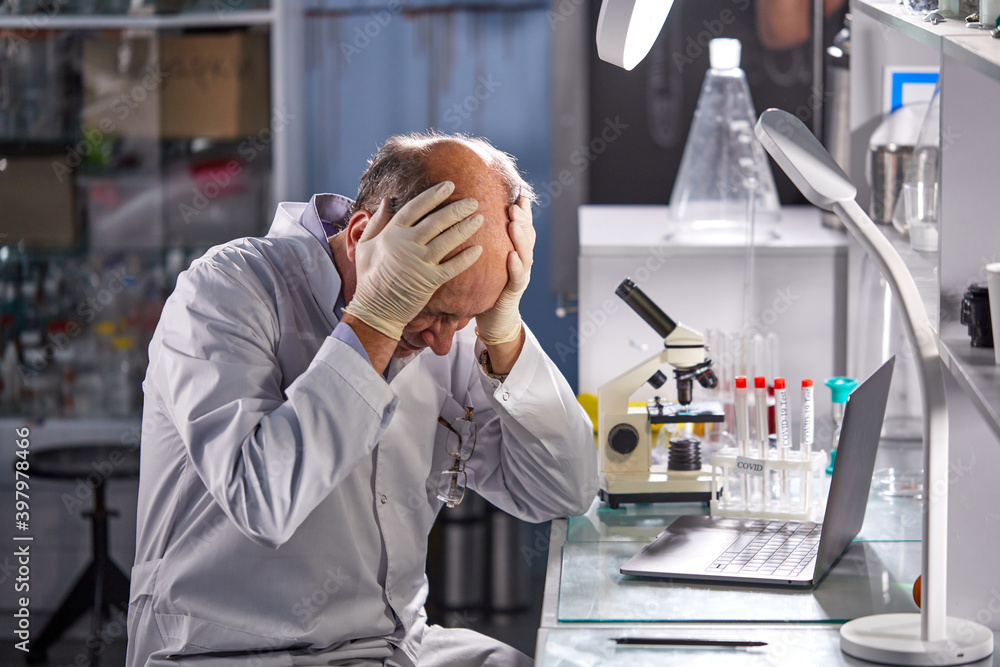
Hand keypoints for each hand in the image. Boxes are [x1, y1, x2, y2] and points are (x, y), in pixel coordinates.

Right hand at [344, 182, 483, 340]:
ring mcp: (419, 262)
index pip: (416, 207)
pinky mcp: (429, 281)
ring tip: (480, 218)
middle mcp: (407, 244)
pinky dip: (466, 258)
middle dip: (457, 209)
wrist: (375, 310)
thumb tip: (387, 200)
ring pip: (448, 240)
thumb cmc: (369, 277)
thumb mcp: (365, 246)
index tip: (449, 186)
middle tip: (473, 201)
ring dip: (465, 228)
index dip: (433, 195)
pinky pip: (453, 266)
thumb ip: (377, 222)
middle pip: (437, 221)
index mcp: (392, 233)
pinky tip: (479, 249)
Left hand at [475, 196, 534, 345]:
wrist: (494, 319)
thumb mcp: (485, 260)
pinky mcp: (515, 293)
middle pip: (527, 236)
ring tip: (514, 223)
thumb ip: (482, 240)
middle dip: (522, 218)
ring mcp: (521, 276)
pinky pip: (517, 278)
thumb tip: (465, 214)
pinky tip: (511, 256)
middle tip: (514, 204)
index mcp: (515, 251)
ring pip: (526, 253)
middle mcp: (522, 261)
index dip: (523, 210)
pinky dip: (516, 266)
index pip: (522, 227)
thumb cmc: (485, 286)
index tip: (519, 193)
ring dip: (521, 237)